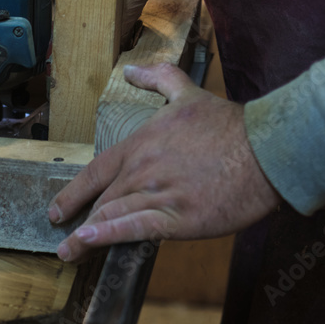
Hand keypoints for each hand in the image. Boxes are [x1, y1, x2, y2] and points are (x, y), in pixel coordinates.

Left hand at [48, 63, 280, 261]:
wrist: (268, 149)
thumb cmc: (230, 126)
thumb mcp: (188, 95)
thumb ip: (158, 81)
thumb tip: (131, 70)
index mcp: (139, 145)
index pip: (94, 173)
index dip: (72, 194)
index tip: (56, 211)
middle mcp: (141, 170)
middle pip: (100, 200)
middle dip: (78, 222)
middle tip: (64, 242)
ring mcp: (158, 195)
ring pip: (111, 217)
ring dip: (84, 238)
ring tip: (70, 254)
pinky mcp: (178, 219)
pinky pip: (133, 229)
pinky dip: (106, 236)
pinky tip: (87, 243)